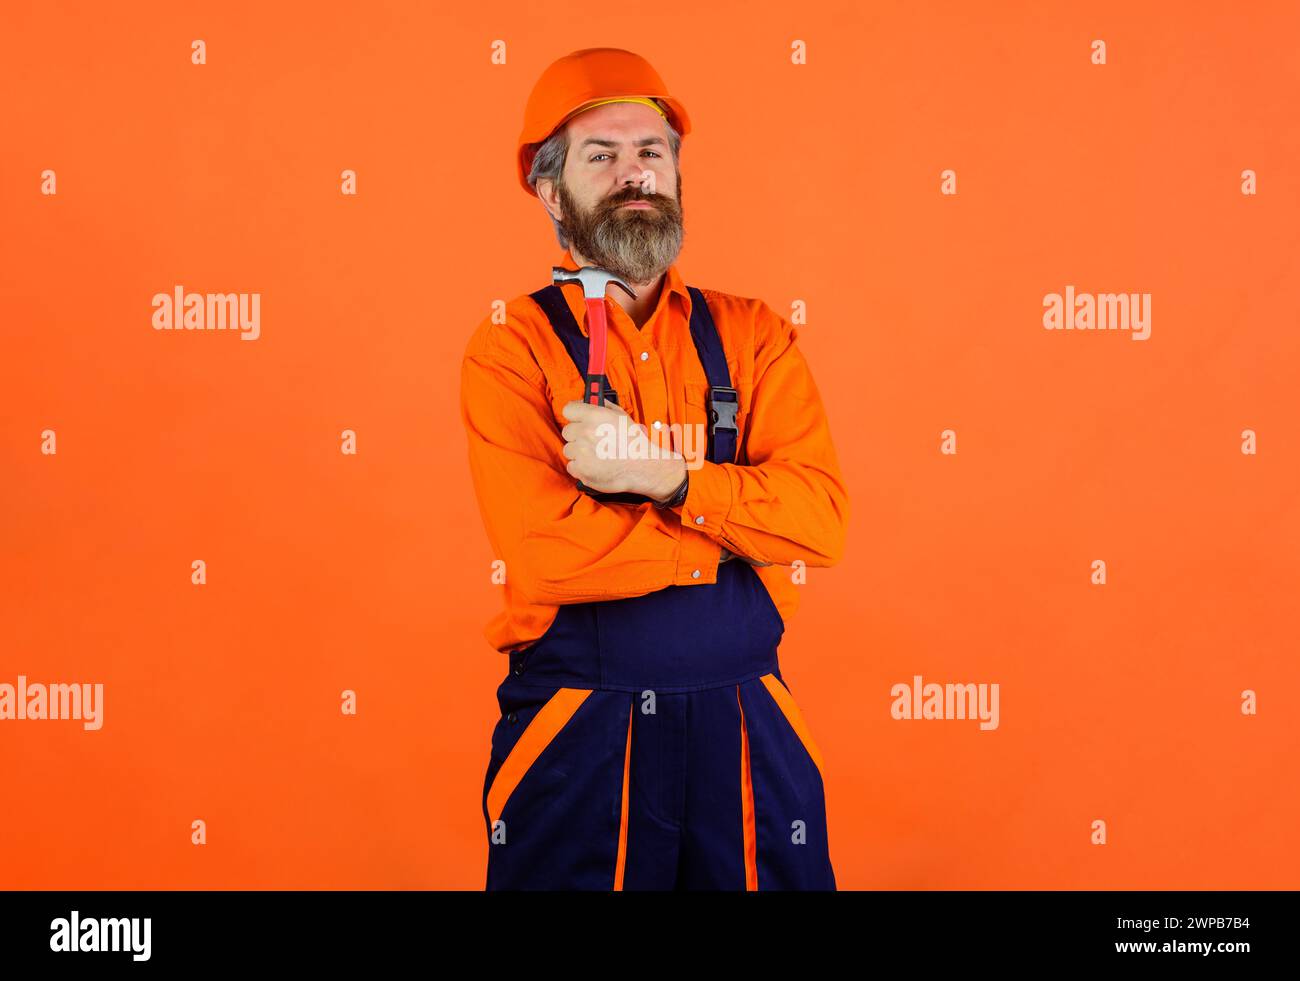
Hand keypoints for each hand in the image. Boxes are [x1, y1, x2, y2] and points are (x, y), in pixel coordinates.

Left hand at [561, 400, 686, 498]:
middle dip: (577, 435)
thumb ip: (604, 406)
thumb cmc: (635, 443)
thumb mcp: (622, 416)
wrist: (642, 468)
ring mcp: (581, 453)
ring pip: (568, 449)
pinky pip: (572, 466)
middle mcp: (585, 433)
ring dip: (578, 452)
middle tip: (591, 439)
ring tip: (596, 454)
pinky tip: (594, 465)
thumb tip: (591, 400)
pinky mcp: (581, 470)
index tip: (577, 418)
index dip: (574, 414)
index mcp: (594, 416)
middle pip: (567, 431)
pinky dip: (580, 467)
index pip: (568, 409)